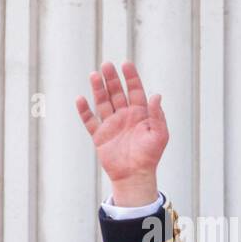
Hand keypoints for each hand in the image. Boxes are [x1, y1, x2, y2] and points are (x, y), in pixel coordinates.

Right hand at [75, 61, 165, 204]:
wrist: (135, 176)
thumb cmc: (150, 157)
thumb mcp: (159, 136)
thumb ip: (157, 116)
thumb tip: (156, 95)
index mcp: (141, 115)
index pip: (136, 91)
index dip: (131, 78)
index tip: (126, 64)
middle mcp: (125, 117)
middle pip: (117, 93)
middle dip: (112, 79)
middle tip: (107, 65)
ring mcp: (111, 125)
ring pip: (102, 102)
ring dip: (98, 89)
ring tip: (94, 74)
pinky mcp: (99, 136)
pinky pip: (89, 120)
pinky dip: (84, 110)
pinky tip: (81, 99)